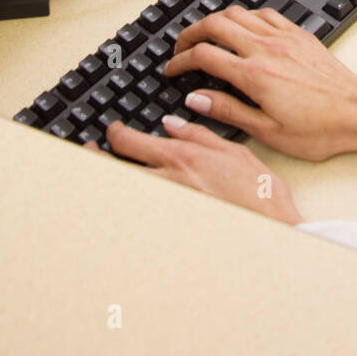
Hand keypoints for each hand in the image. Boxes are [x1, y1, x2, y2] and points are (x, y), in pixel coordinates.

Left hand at [89, 117, 302, 223]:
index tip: (112, 131)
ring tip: (92, 174)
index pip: (132, 142)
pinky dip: (121, 208)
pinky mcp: (168, 227)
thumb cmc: (258, 194)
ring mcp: (165, 207)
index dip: (115, 134)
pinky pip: (133, 218)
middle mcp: (168, 183)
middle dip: (94, 158)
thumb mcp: (234, 150)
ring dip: (104, 180)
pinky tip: (114, 205)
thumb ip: (199, 134)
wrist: (271, 231)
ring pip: (122, 191)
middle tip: (86, 152)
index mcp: (184, 159)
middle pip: (115, 168)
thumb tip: (172, 124)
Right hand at [162, 5, 356, 160]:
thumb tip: (196, 99)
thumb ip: (227, 111)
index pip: (204, 56)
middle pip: (215, 23)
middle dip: (190, 33)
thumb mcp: (267, 131)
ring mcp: (284, 38)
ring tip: (206, 35)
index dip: (180, 61)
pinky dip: (246, 15)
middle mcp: (267, 49)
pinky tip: (243, 27)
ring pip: (238, 12)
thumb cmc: (319, 128)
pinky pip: (265, 12)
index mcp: (254, 75)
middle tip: (181, 48)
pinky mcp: (299, 34)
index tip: (172, 69)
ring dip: (215, 20)